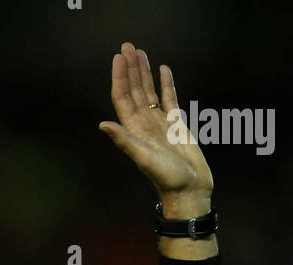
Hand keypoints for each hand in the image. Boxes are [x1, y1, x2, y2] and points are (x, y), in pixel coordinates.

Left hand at [98, 42, 213, 215]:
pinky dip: (166, 84)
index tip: (119, 57)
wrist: (189, 190)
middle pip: (135, 90)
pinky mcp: (176, 124)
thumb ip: (124, 141)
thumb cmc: (167, 179)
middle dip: (130, 68)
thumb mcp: (143, 158)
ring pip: (149, 92)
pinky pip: (169, 98)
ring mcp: (160, 123)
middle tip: (127, 46)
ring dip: (144, 73)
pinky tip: (163, 70)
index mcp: (134, 130)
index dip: (120, 77)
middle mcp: (144, 124)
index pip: (123, 98)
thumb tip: (103, 124)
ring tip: (140, 53)